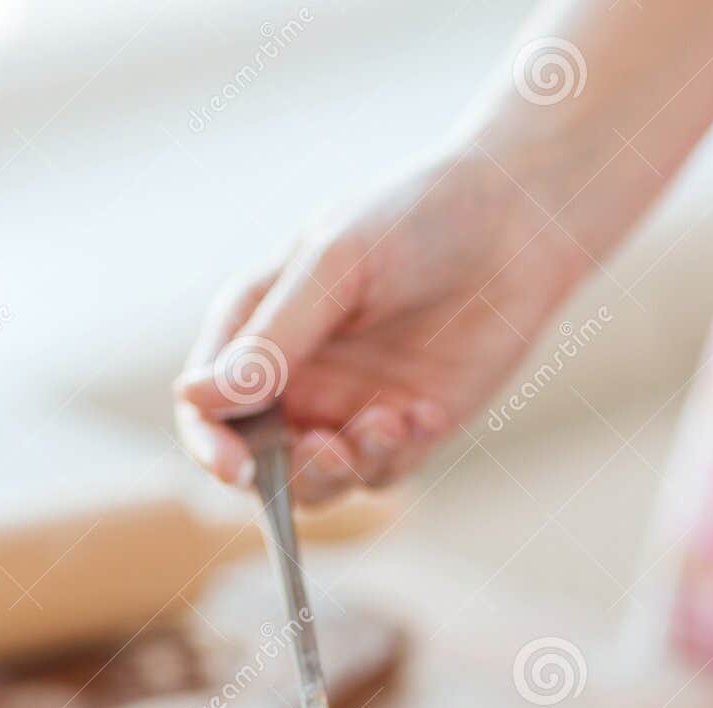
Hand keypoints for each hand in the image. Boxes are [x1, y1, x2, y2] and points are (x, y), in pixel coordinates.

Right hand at [174, 151, 582, 502]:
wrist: (517, 222)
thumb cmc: (415, 221)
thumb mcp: (335, 269)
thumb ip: (272, 339)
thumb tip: (195, 397)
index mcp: (256, 329)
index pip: (207, 405)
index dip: (210, 444)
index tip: (236, 468)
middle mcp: (295, 377)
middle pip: (257, 462)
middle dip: (284, 474)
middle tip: (328, 450)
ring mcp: (347, 408)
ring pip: (317, 481)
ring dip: (341, 470)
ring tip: (386, 424)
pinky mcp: (404, 430)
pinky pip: (382, 471)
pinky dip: (396, 453)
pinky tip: (427, 410)